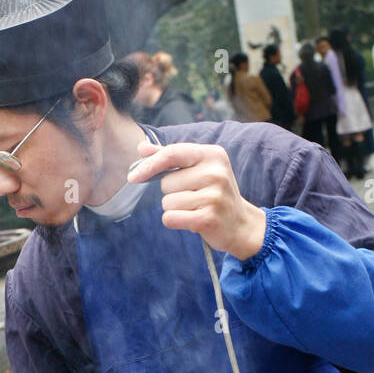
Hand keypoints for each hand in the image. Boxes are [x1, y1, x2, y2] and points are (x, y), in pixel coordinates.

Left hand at [127, 141, 266, 259]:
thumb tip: (142, 148)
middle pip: (165, 183)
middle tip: (193, 197)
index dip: (149, 165)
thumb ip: (170, 157)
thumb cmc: (214, 194)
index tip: (133, 176)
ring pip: (167, 202)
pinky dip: (175, 221)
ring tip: (195, 209)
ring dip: (175, 208)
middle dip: (172, 193)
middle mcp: (215, 172)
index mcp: (212, 154)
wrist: (241, 224)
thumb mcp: (198, 169)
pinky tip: (192, 220)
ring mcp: (214, 196)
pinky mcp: (208, 218)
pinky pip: (170, 218)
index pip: (171, 154)